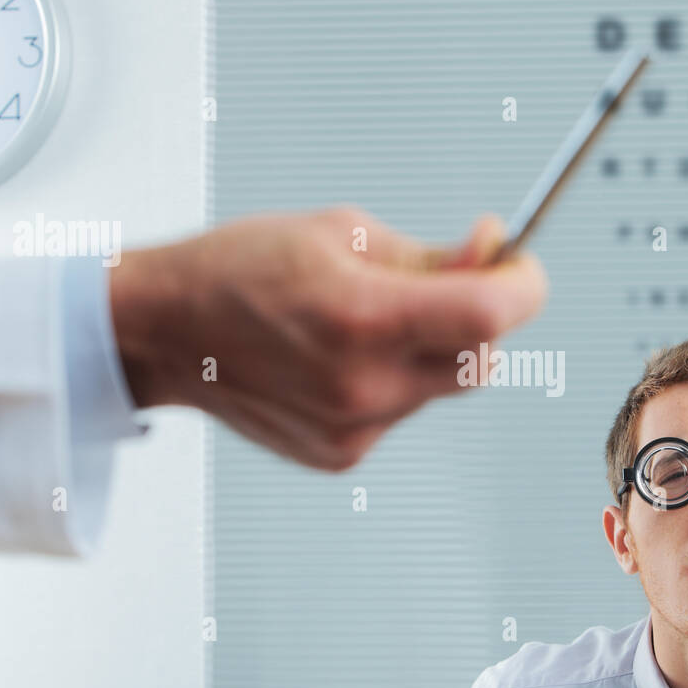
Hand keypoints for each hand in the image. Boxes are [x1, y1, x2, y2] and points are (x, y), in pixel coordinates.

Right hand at [109, 206, 548, 469]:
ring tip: (363, 321)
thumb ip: (431, 255)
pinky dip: (395, 381)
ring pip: (443, 387)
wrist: (164, 331)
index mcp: (361, 316)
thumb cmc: (242, 266)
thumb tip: (496, 257)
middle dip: (481, 317)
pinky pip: (404, 412)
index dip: (523, 286)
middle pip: (482, 359)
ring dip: (430, 349)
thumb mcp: (343, 232)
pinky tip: (339, 359)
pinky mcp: (343, 454)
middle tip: (451, 280)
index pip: (489, 316)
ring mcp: (354, 428)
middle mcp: (363, 385)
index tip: (520, 266)